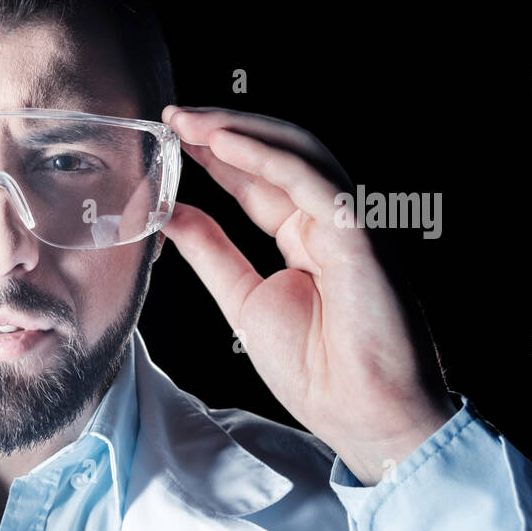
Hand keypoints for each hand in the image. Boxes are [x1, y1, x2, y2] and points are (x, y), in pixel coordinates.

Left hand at [159, 105, 456, 485]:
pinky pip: (310, 180)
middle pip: (276, 154)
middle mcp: (328, 221)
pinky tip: (224, 143)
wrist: (361, 415)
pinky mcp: (358, 233)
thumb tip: (170, 215)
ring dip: (241, 131)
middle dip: (224, 129)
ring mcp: (348, 222)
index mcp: (305, 237)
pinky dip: (266, 157)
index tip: (172, 135)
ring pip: (297, 153)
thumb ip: (210, 252)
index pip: (257, 180)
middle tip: (173, 115)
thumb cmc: (316, 370)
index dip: (217, 153)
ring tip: (190, 121)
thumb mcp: (242, 300)